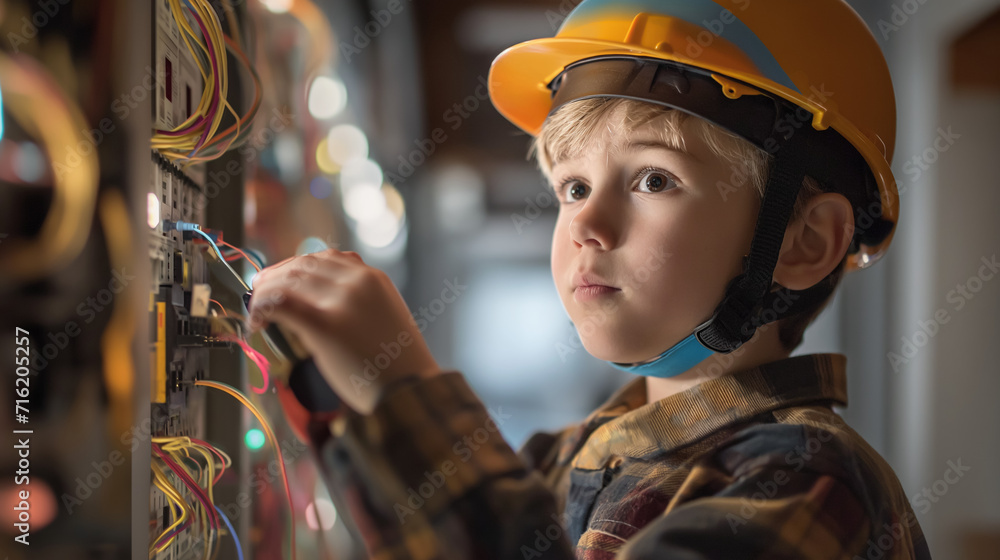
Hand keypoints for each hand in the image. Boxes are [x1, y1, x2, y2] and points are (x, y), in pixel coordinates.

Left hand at [247, 249, 440, 414]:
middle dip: (274, 277)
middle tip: (257, 293)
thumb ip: (359, 302)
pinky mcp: (324, 324)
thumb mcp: (385, 318)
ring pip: (287, 281)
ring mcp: (342, 300)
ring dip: (264, 293)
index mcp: (374, 278)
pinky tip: (257, 323)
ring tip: (257, 312)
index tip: (279, 279)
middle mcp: (358, 281)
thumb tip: (319, 303)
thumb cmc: (397, 364)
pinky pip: (280, 303)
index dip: (294, 266)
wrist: (410, 391)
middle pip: (302, 265)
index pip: (324, 257)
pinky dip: (262, 309)